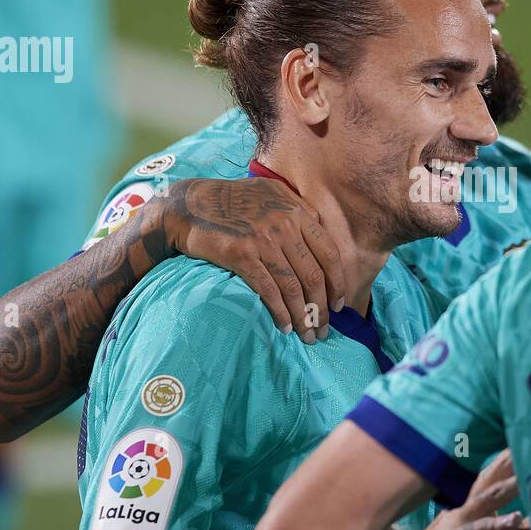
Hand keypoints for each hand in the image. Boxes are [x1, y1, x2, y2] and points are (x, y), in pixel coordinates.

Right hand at [162, 177, 345, 340]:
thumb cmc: (234, 201)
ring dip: (304, 316)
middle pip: (313, 275)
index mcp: (298, 212)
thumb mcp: (273, 194)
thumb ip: (300, 211)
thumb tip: (322, 239)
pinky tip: (286, 327)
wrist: (190, 205)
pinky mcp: (242, 255)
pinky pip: (269, 291)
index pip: (329, 253)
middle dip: (322, 308)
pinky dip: (280, 313)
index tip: (339, 304)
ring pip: (293, 287)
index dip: (338, 283)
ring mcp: (264, 240)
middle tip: (324, 329)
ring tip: (307, 335)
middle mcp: (285, 225)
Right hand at [419, 450, 520, 529]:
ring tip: (529, 476)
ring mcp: (461, 520)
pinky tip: (516, 518)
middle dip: (510, 460)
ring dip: (509, 486)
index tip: (524, 440)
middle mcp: (466, 507)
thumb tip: (517, 517)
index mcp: (470, 504)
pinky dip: (498, 523)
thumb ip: (487, 521)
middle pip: (491, 478)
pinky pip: (480, 529)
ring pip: (489, 498)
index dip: (507, 458)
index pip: (491, 476)